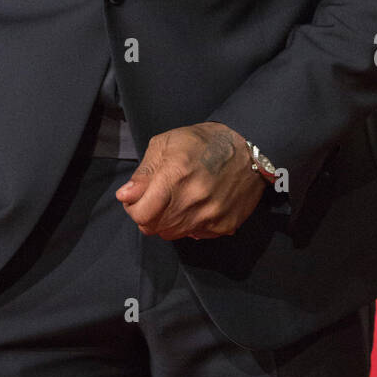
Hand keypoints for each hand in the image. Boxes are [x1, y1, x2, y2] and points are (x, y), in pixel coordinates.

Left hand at [115, 122, 265, 240]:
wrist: (251, 149)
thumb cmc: (205, 141)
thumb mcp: (167, 143)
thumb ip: (144, 172)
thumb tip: (126, 195)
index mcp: (175, 177)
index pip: (141, 214)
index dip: (133, 208)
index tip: (137, 197)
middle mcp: (192, 201)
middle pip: (155, 228)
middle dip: (148, 214)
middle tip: (156, 197)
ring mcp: (210, 217)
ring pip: (173, 234)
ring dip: (167, 220)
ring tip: (176, 199)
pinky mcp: (224, 226)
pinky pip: (194, 235)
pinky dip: (189, 224)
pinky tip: (197, 205)